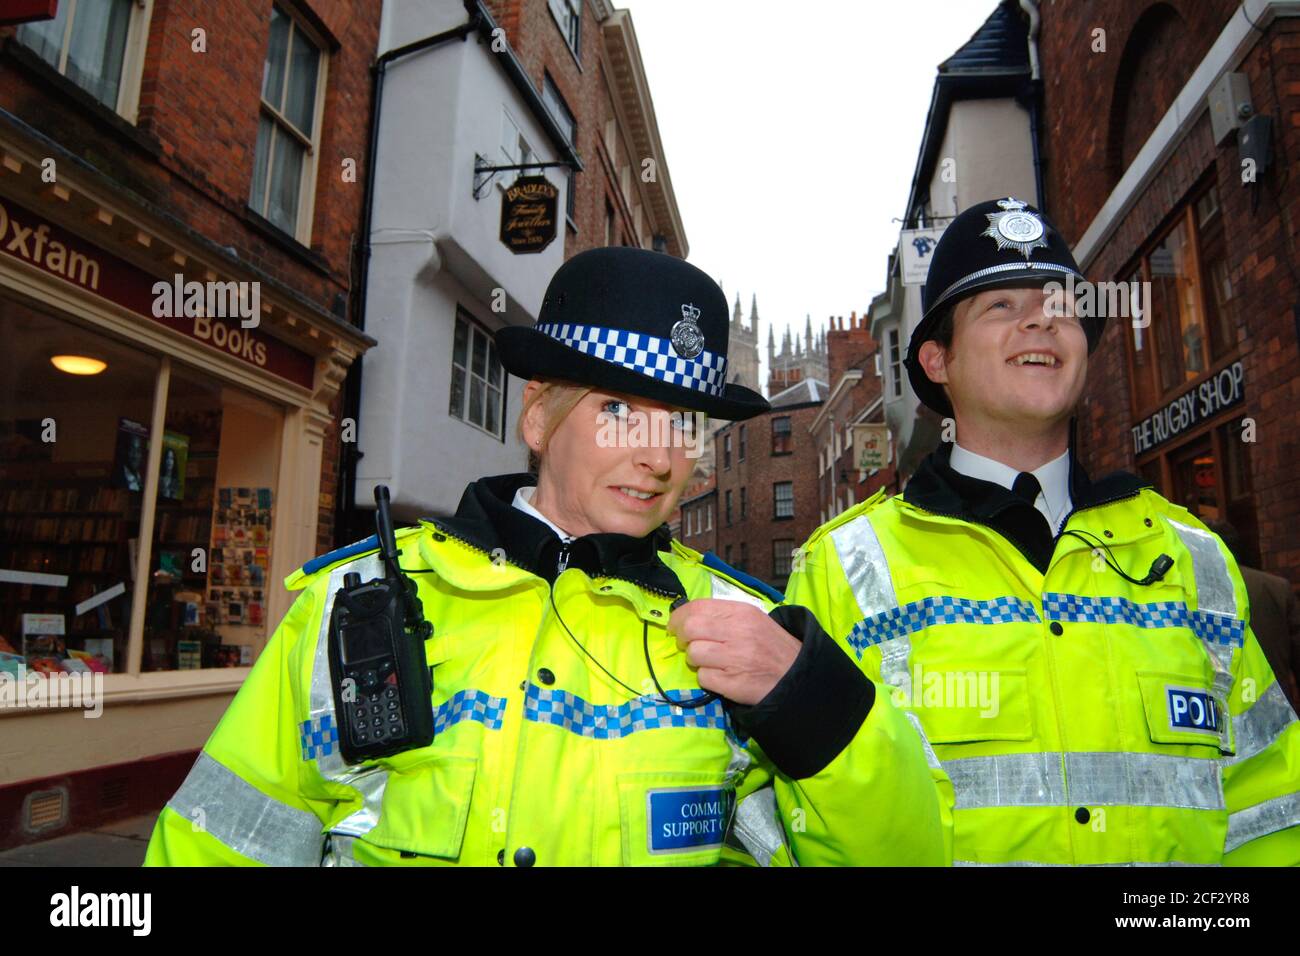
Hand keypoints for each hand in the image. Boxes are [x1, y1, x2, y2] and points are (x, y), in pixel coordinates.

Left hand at [668, 598, 800, 705]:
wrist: (797, 675)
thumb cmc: (771, 645)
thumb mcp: (753, 619)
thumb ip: (722, 616)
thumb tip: (686, 617)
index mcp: (741, 612)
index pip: (697, 607)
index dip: (679, 617)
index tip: (675, 626)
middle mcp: (738, 632)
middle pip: (690, 628)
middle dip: (682, 638)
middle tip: (687, 644)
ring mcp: (735, 658)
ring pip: (694, 654)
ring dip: (695, 660)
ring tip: (708, 661)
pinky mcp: (733, 683)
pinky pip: (703, 677)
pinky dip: (706, 678)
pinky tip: (719, 676)